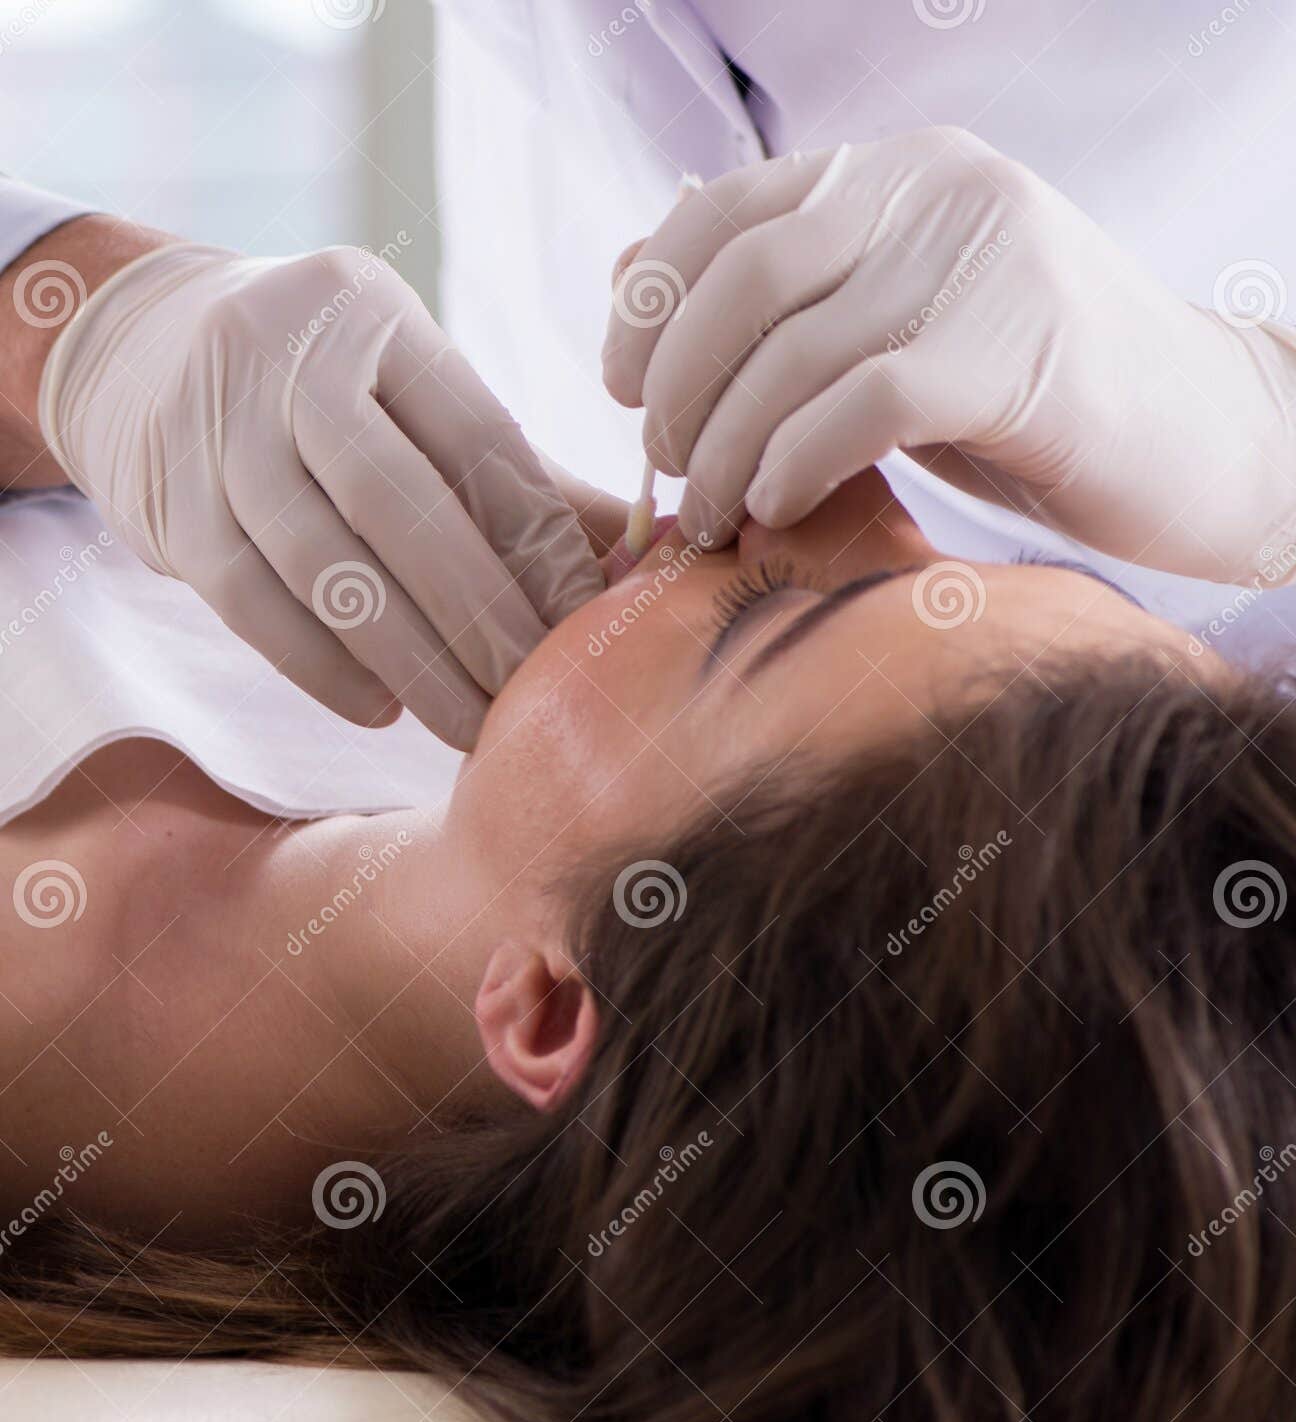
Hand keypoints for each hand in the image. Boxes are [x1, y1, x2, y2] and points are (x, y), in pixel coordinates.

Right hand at [38, 242, 603, 748]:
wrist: (135, 347)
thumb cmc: (324, 390)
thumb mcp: (414, 396)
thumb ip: (522, 477)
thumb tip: (646, 559)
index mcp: (374, 312)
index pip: (478, 442)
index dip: (540, 544)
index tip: (586, 625)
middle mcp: (285, 354)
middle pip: (403, 508)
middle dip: (481, 616)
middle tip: (534, 693)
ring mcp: (212, 427)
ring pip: (325, 567)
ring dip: (410, 662)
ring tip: (471, 722)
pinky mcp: (168, 502)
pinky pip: (253, 605)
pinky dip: (324, 668)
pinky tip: (382, 708)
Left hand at [602, 126, 1295, 588]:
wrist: (1223, 444)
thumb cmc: (1051, 406)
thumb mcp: (910, 332)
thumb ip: (800, 305)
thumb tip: (634, 283)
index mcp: (904, 174)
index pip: (727, 211)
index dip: (650, 303)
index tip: (619, 387)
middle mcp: (939, 190)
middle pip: (743, 276)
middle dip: (676, 387)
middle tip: (668, 470)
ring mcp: (984, 261)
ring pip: (791, 347)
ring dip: (724, 448)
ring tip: (711, 514)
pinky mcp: (1021, 350)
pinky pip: (861, 400)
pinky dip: (796, 459)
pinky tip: (779, 503)